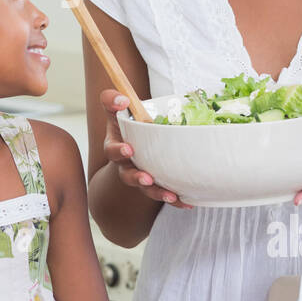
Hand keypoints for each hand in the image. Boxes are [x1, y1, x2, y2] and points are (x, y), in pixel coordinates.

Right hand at [99, 88, 192, 209]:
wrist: (138, 138)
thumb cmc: (128, 121)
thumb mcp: (118, 108)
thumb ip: (113, 100)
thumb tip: (122, 99)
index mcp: (116, 146)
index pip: (112, 150)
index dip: (119, 151)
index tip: (129, 149)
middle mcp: (126, 165)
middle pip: (127, 175)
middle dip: (137, 178)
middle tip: (146, 178)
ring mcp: (141, 176)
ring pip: (146, 189)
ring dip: (157, 192)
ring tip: (169, 195)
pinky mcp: (156, 184)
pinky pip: (165, 194)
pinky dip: (176, 200)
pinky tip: (188, 202)